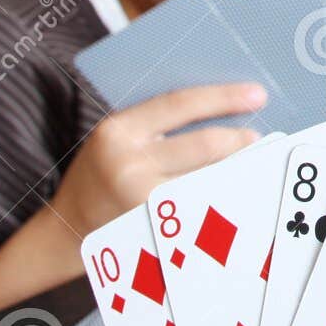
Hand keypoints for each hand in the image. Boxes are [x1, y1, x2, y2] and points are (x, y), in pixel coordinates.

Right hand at [50, 83, 266, 236]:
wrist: (67, 228)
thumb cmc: (103, 174)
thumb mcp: (119, 138)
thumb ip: (158, 123)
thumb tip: (224, 109)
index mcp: (118, 130)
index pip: (179, 104)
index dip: (222, 98)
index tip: (256, 94)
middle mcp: (127, 165)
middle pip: (202, 145)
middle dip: (238, 139)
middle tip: (259, 137)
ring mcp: (140, 202)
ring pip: (207, 179)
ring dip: (237, 171)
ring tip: (254, 164)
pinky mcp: (153, 231)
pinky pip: (200, 209)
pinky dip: (222, 199)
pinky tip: (236, 195)